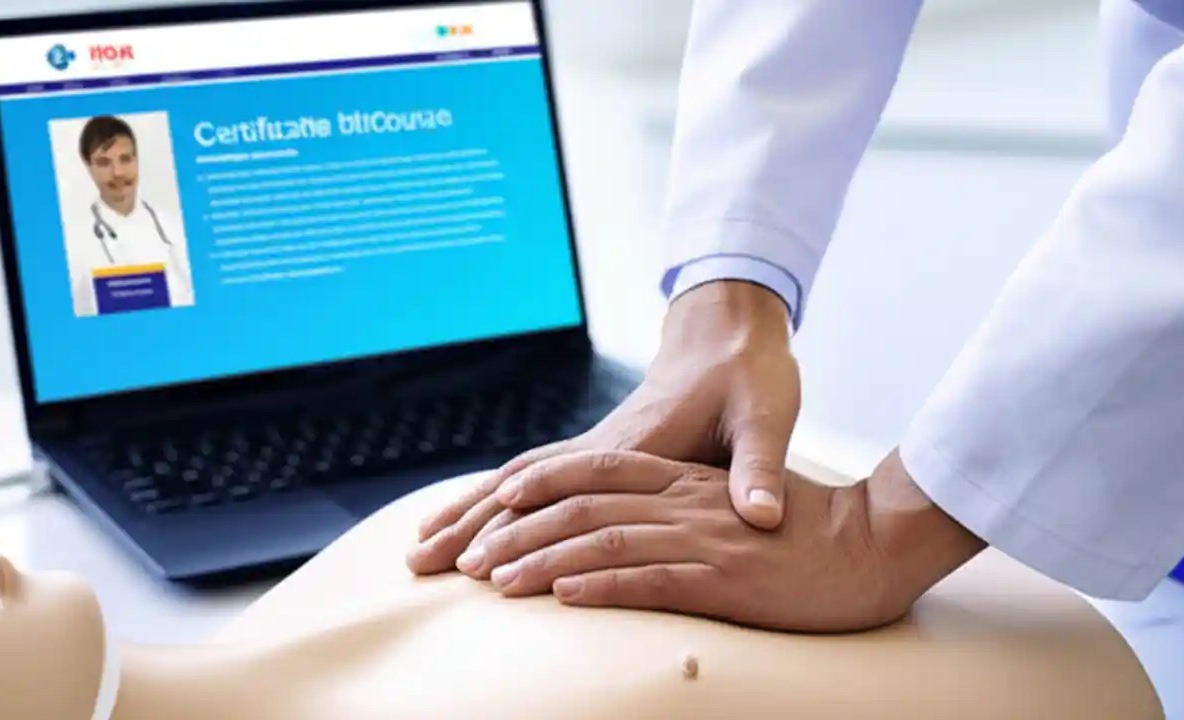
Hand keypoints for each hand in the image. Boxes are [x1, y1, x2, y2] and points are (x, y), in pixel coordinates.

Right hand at [407, 282, 799, 575]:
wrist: (731, 332)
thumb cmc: (751, 376)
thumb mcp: (767, 418)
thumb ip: (759, 469)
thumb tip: (762, 518)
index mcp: (637, 445)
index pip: (560, 488)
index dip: (517, 526)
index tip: (478, 564)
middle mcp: (603, 445)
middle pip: (518, 486)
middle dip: (468, 524)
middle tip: (416, 564)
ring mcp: (596, 446)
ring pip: (516, 481)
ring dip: (468, 513)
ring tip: (421, 547)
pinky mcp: (601, 450)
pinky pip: (534, 476)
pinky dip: (496, 498)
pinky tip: (477, 516)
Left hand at [445, 449, 984, 632]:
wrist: (874, 542)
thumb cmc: (806, 529)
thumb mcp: (736, 505)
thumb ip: (686, 507)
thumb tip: (633, 527)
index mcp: (684, 481)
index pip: (596, 470)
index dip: (539, 483)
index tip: (492, 503)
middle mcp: (684, 501)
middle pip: (583, 507)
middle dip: (519, 530)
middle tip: (469, 559)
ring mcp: (703, 538)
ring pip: (604, 543)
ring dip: (543, 562)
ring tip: (496, 581)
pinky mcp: (726, 577)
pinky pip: (652, 579)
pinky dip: (601, 586)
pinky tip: (563, 597)